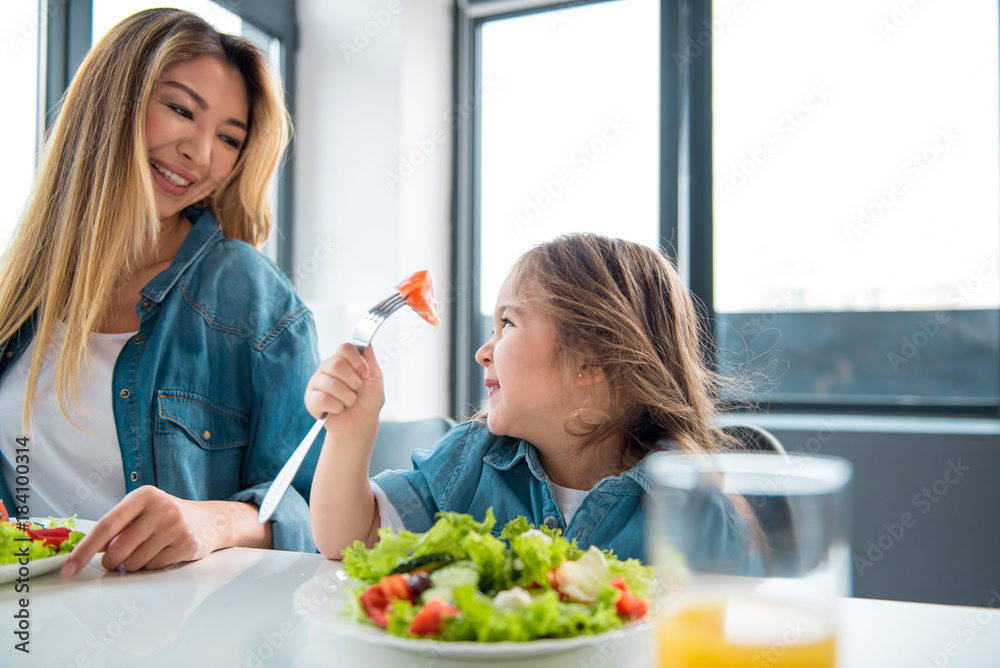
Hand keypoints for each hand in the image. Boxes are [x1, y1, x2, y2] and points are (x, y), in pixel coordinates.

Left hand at [60, 486, 250, 576]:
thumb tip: (85, 553)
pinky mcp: (187, 544)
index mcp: (144, 495)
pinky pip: (154, 568)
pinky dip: (153, 567)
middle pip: (118, 550)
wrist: (212, 520)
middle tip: (117, 560)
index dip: (84, 550)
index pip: (106, 525)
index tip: (69, 569)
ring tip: (148, 552)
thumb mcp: (143, 511)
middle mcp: (161, 508)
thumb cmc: (167, 517)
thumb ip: (118, 526)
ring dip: (135, 565)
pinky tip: (164, 554)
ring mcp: (176, 526)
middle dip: (112, 562)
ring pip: (135, 563)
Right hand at [305, 343, 383, 441]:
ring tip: (349, 402)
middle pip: (336, 364)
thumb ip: (370, 359)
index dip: (357, 362)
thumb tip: (365, 342)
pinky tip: (338, 409)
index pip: (345, 348)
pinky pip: (323, 399)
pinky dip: (337, 407)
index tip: (365, 374)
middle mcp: (327, 368)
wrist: (362, 423)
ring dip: (347, 397)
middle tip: (357, 390)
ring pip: (331, 383)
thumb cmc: (368, 400)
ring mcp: (317, 383)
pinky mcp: (310, 399)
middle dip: (353, 381)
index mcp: (342, 360)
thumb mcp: (375, 377)